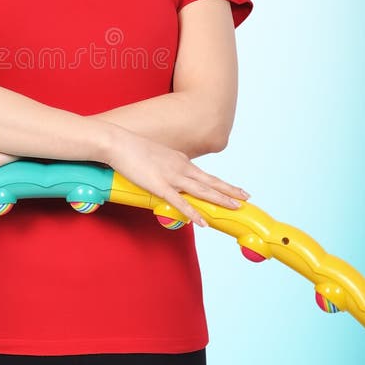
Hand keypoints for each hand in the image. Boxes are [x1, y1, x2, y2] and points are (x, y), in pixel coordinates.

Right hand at [106, 126, 250, 227]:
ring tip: (236, 207)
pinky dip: (193, 213)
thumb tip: (165, 174)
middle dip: (229, 191)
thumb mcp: (154, 155)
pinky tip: (203, 222)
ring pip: (202, 190)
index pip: (204, 175)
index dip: (220, 184)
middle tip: (246, 198)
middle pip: (210, 181)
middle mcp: (181, 167)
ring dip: (220, 199)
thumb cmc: (131, 148)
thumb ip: (163, 165)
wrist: (117, 142)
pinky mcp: (159, 186)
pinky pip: (180, 203)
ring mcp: (172, 176)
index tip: (232, 190)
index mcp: (180, 160)